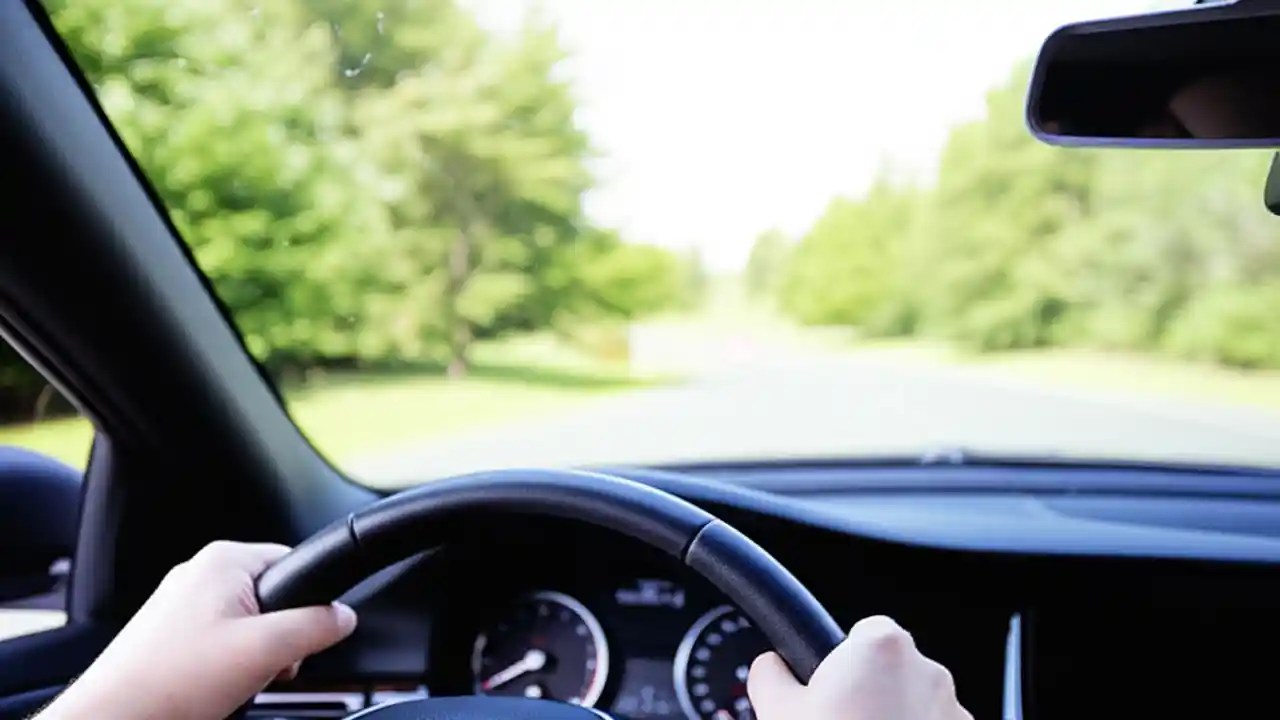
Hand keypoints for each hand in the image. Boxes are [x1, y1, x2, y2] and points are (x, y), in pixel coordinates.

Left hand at [39, 541, 356, 719]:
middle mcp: (200, 573)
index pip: (296, 565)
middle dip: (279, 639)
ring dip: (253, 657)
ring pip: (248, 624)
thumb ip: (316, 627)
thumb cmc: (171, 684)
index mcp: (225, 560)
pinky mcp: (169, 634)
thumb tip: (344, 616)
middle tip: (262, 667)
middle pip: (274, 598)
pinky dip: (226, 666)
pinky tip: (213, 689)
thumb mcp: (266, 652)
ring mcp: (181, 604)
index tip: (299, 639)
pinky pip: (221, 641)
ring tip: (231, 682)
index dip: (308, 606)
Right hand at [748, 615, 971, 719]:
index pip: (863, 630)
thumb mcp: (776, 712)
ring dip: (893, 719)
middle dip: (868, 692)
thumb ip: (770, 675)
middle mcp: (927, 672)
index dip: (840, 659)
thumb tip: (770, 667)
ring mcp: (951, 711)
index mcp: (881, 647)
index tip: (826, 685)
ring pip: (914, 704)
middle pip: (891, 669)